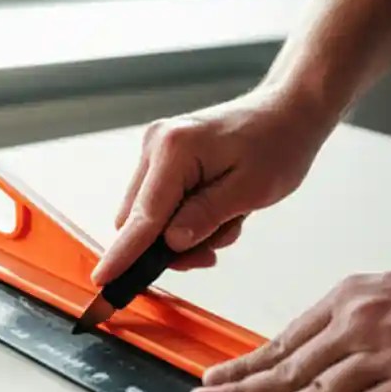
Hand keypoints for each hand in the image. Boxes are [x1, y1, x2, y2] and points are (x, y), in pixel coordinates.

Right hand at [92, 89, 331, 284]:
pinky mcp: (163, 157)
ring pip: (148, 215)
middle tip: (211, 252)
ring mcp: (156, 150)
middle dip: (169, 246)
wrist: (287, 111)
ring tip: (227, 221)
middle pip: (137, 219)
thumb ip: (206, 217)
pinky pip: (160, 203)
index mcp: (174, 150)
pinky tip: (218, 210)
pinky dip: (186, 218)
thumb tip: (171, 243)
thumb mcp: (251, 189)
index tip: (103, 281)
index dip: (123, 255)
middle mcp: (156, 145)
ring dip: (183, 232)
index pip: (143, 217)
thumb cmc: (277, 143)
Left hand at [188, 256, 390, 391]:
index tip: (217, 376)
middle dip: (237, 387)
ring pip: (308, 391)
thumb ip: (360, 320)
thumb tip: (328, 348)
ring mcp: (385, 355)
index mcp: (352, 298)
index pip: (285, 339)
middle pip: (284, 365)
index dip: (246, 363)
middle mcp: (358, 324)